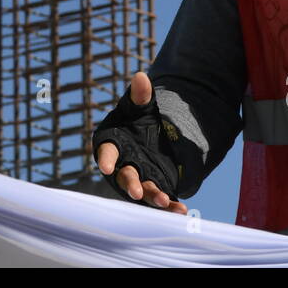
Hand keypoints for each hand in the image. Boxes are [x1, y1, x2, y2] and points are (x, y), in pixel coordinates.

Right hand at [94, 72, 188, 213]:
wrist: (152, 136)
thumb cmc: (136, 121)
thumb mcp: (140, 107)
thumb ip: (140, 96)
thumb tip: (141, 77)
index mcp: (114, 145)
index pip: (107, 153)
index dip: (106, 160)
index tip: (106, 166)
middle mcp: (124, 165)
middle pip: (125, 176)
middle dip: (130, 184)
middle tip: (136, 192)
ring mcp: (139, 179)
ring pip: (144, 190)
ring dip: (152, 196)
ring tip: (164, 201)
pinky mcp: (154, 187)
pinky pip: (161, 198)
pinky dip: (170, 206)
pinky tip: (181, 210)